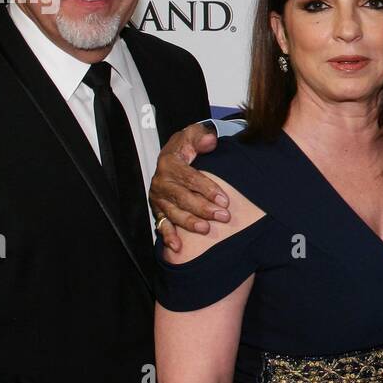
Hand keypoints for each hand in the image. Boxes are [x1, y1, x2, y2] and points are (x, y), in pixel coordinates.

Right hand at [150, 122, 229, 252]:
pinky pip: (162, 225)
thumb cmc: (187, 146)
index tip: (224, 199)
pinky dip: (169, 237)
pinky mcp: (158, 210)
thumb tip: (210, 140)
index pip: (190, 178)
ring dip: (190, 223)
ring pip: (174, 213)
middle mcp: (161, 182)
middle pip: (183, 198)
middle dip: (203, 209)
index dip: (207, 189)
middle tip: (223, 216)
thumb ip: (202, 137)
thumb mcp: (193, 135)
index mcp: (169, 163)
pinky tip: (177, 247)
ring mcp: (159, 198)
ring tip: (206, 229)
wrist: (173, 155)